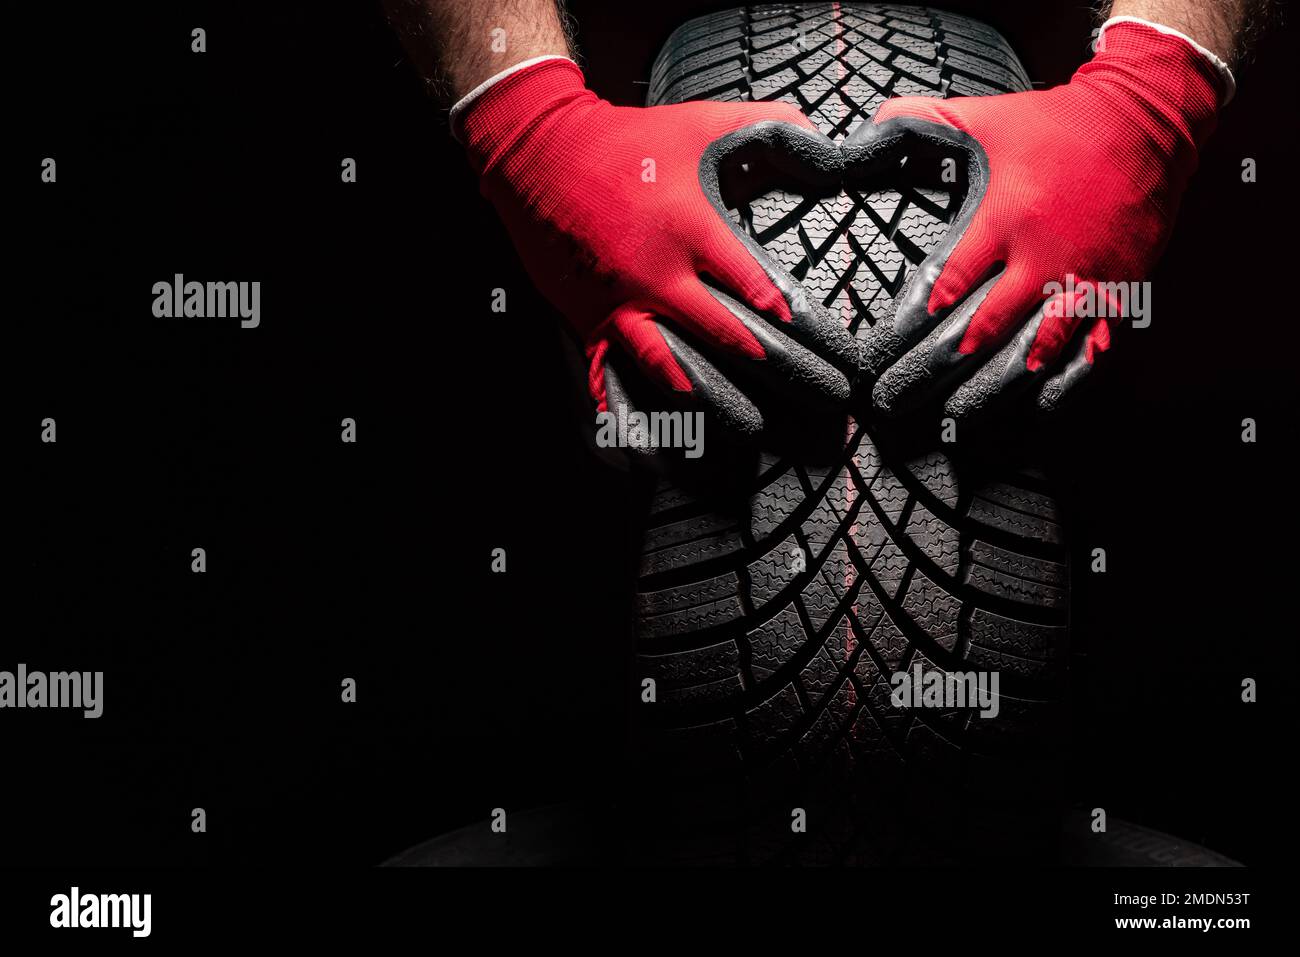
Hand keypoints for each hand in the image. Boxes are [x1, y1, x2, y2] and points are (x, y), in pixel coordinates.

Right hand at [458, 58, 858, 439]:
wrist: (537, 153)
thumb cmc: (627, 141)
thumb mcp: (702, 125)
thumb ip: (770, 130)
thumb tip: (828, 143)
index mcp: (693, 231)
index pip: (760, 290)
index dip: (803, 325)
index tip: (839, 353)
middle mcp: (659, 277)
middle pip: (729, 338)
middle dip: (782, 372)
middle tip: (824, 402)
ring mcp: (621, 305)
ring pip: (671, 368)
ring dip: (714, 403)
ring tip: (753, 432)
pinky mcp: (588, 322)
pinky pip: (608, 379)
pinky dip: (629, 417)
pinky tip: (651, 454)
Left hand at [843, 19, 1228, 417]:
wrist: (1147, 122)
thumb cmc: (1054, 125)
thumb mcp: (981, 118)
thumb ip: (914, 124)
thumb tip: (858, 136)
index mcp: (1004, 218)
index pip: (946, 285)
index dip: (908, 327)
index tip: (877, 356)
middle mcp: (1044, 258)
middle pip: (980, 331)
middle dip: (932, 372)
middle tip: (893, 402)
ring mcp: (1084, 282)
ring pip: (1034, 354)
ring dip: (992, 391)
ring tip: (954, 422)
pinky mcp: (1118, 294)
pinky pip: (1090, 353)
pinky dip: (1061, 385)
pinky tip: (1032, 409)